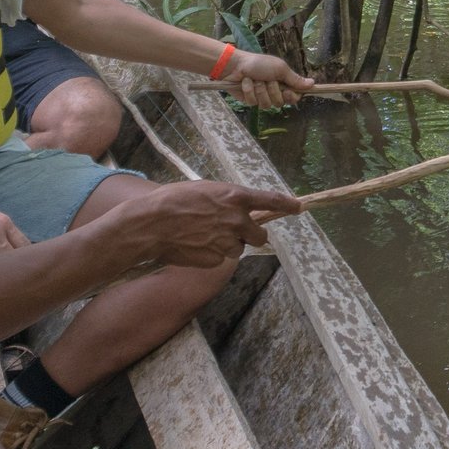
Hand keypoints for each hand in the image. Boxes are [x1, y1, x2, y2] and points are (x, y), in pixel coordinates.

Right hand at [105, 180, 301, 269]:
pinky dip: (211, 254)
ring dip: (227, 244)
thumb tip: (235, 207)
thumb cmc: (172, 201)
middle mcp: (237, 219)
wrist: (150, 225)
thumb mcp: (203, 190)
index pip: (270, 200)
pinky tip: (194, 245)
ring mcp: (227, 241)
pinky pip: (220, 258)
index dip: (286, 204)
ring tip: (202, 235)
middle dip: (251, 235)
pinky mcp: (216, 258)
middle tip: (234, 231)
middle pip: (260, 235)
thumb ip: (225, 199)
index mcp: (235, 196)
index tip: (298, 207)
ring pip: (238, 248)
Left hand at [224, 50, 308, 108]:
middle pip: (281, 102)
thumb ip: (295, 79)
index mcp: (284, 83)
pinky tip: (246, 83)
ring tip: (255, 80)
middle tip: (267, 80)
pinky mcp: (250, 100)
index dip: (292, 97)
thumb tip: (313, 83)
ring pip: (267, 104)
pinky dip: (249, 91)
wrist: (236, 65)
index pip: (294, 97)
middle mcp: (275, 91)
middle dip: (273, 90)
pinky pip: (254, 103)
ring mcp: (262, 97)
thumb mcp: (280, 69)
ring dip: (260, 90)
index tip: (287, 91)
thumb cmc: (259, 63)